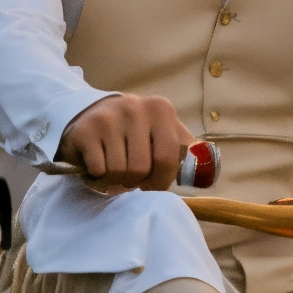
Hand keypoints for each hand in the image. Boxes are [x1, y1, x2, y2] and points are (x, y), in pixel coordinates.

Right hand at [58, 94, 191, 193]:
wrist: (90, 115)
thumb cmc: (133, 132)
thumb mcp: (162, 133)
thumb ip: (183, 149)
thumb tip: (207, 173)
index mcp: (160, 109)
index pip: (167, 158)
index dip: (160, 180)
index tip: (152, 184)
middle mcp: (135, 108)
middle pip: (141, 168)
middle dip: (135, 180)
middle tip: (129, 175)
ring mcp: (108, 118)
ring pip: (119, 171)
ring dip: (115, 179)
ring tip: (113, 168)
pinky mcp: (85, 130)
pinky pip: (98, 169)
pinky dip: (98, 176)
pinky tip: (97, 164)